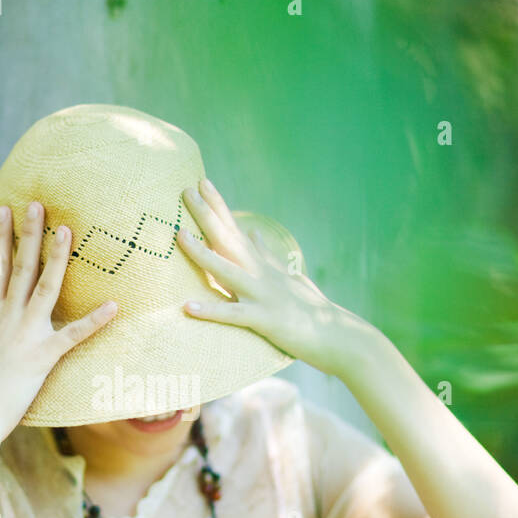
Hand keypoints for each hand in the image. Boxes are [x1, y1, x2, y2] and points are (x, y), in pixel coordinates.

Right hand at [0, 201, 116, 442]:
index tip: (4, 209)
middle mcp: (5, 318)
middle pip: (20, 267)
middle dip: (29, 232)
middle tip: (38, 203)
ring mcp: (23, 335)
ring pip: (44, 287)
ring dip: (57, 257)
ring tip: (67, 229)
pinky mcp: (40, 358)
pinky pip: (72, 335)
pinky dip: (94, 321)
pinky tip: (113, 305)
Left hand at [177, 178, 354, 375]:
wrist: (337, 335)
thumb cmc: (310, 309)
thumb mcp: (287, 276)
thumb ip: (267, 256)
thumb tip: (253, 233)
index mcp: (262, 265)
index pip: (236, 229)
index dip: (219, 206)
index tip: (202, 182)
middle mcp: (261, 274)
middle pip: (229, 240)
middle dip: (207, 215)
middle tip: (186, 189)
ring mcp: (263, 295)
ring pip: (227, 271)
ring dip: (203, 253)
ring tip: (180, 236)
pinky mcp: (266, 320)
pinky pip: (234, 315)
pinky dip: (211, 311)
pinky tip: (188, 306)